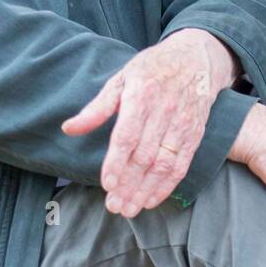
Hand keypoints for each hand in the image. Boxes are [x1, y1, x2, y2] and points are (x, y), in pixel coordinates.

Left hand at [61, 28, 239, 216]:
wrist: (196, 58)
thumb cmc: (151, 69)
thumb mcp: (120, 79)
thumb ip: (96, 108)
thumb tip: (69, 128)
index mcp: (141, 94)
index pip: (127, 134)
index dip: (117, 161)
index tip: (107, 184)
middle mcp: (164, 111)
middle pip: (145, 155)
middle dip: (128, 184)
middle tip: (114, 206)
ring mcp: (182, 124)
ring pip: (163, 164)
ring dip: (146, 190)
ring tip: (129, 209)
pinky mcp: (194, 134)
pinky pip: (182, 164)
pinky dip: (167, 186)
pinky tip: (152, 200)